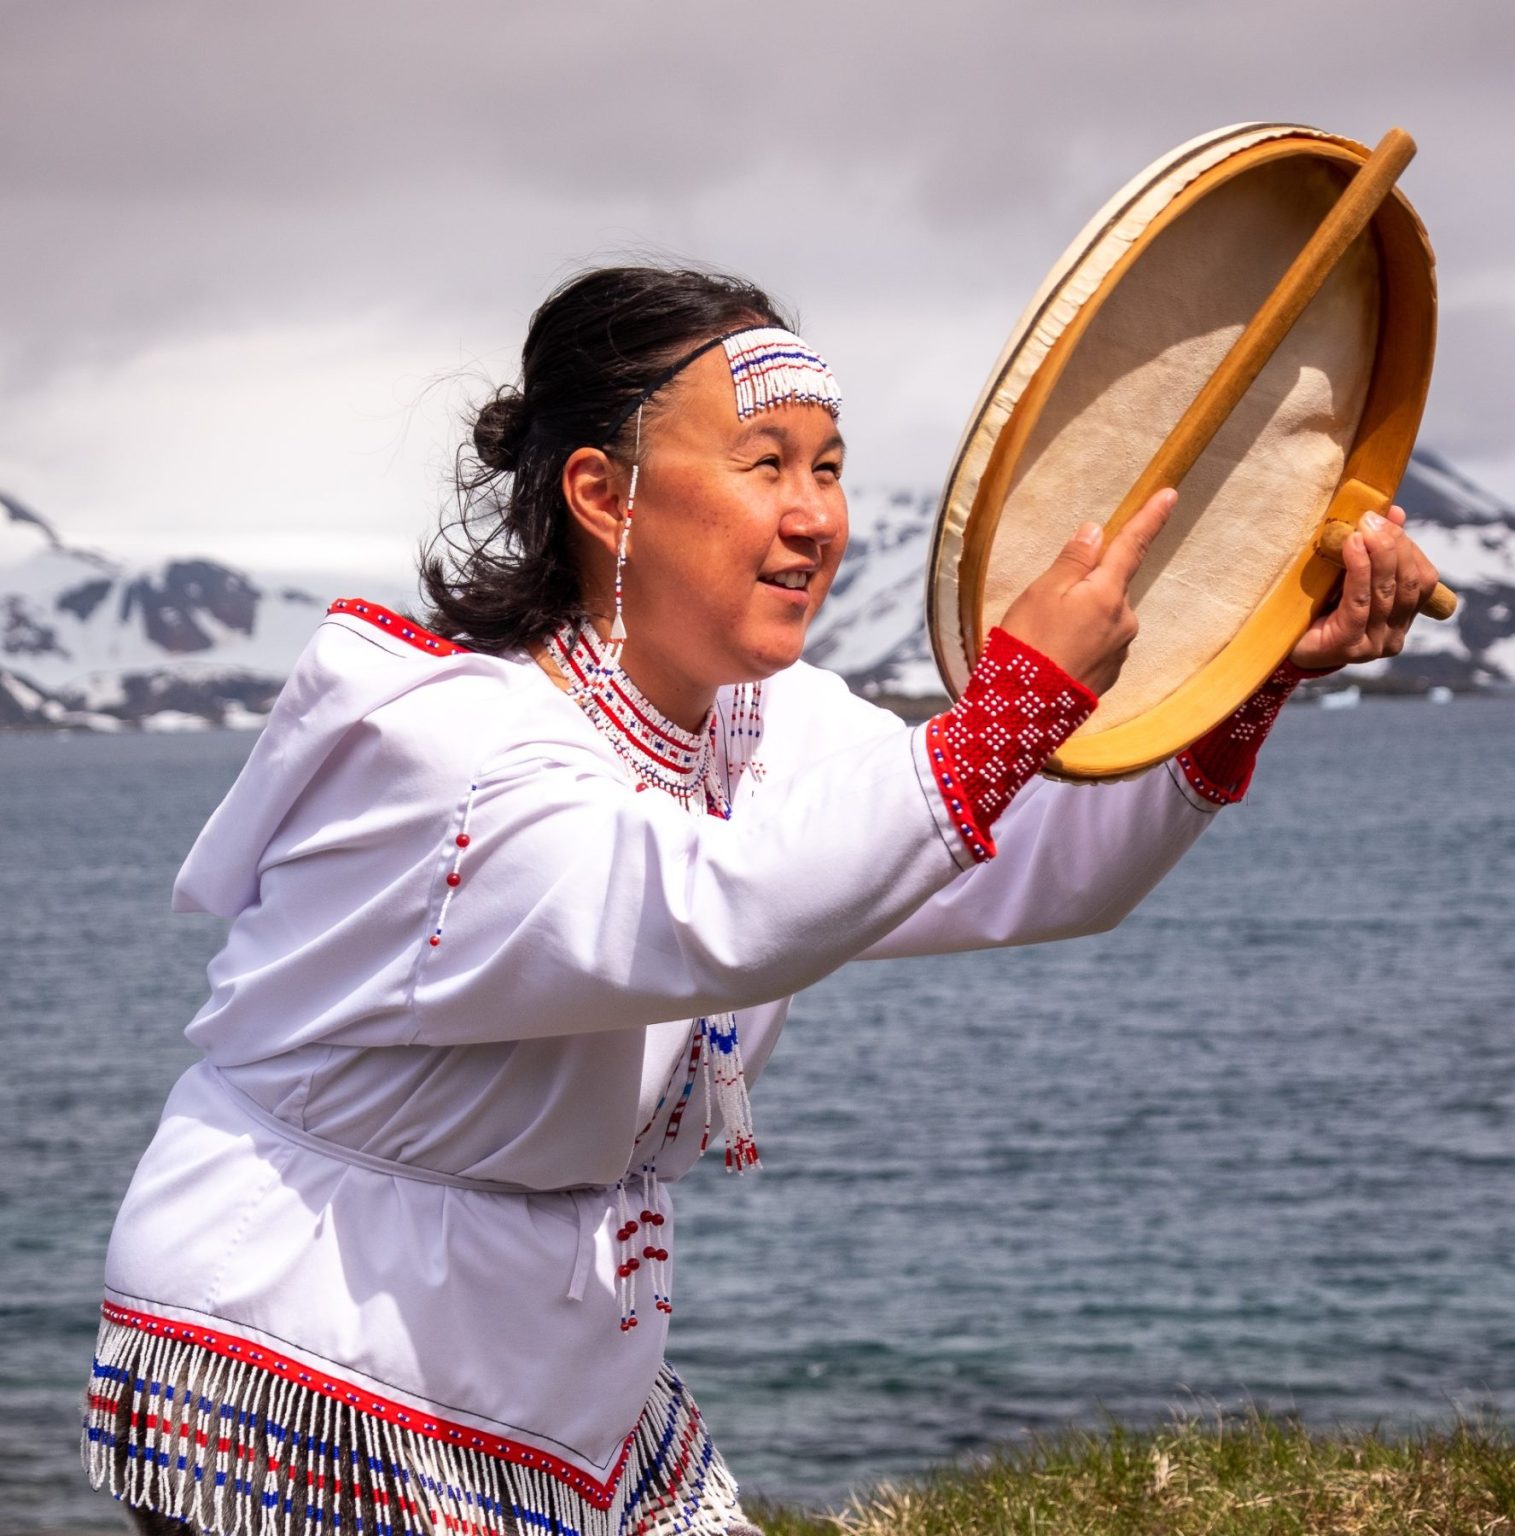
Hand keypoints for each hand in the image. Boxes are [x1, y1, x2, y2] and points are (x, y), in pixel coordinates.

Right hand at [998, 489, 1175, 695]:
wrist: (1024, 713)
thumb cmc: (1027, 646)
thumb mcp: (1042, 592)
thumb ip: (1073, 560)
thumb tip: (1096, 532)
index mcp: (1108, 594)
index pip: (1133, 546)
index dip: (1150, 518)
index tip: (1170, 494)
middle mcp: (1124, 621)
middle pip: (1110, 588)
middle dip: (1085, 588)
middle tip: (1043, 607)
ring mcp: (1119, 652)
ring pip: (1102, 619)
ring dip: (1078, 620)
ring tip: (1041, 640)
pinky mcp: (1108, 677)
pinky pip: (1096, 647)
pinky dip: (1077, 646)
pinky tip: (1051, 659)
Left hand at [1290, 506, 1439, 670]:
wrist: (1279, 644)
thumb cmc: (1315, 607)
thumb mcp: (1348, 576)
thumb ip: (1375, 550)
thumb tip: (1395, 512)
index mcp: (1401, 620)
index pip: (1423, 580)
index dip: (1409, 548)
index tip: (1386, 520)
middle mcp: (1393, 637)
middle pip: (1409, 583)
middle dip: (1393, 545)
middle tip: (1371, 519)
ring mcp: (1374, 645)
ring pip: (1387, 591)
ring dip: (1378, 553)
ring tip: (1362, 528)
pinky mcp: (1349, 645)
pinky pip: (1359, 601)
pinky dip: (1359, 569)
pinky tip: (1352, 545)